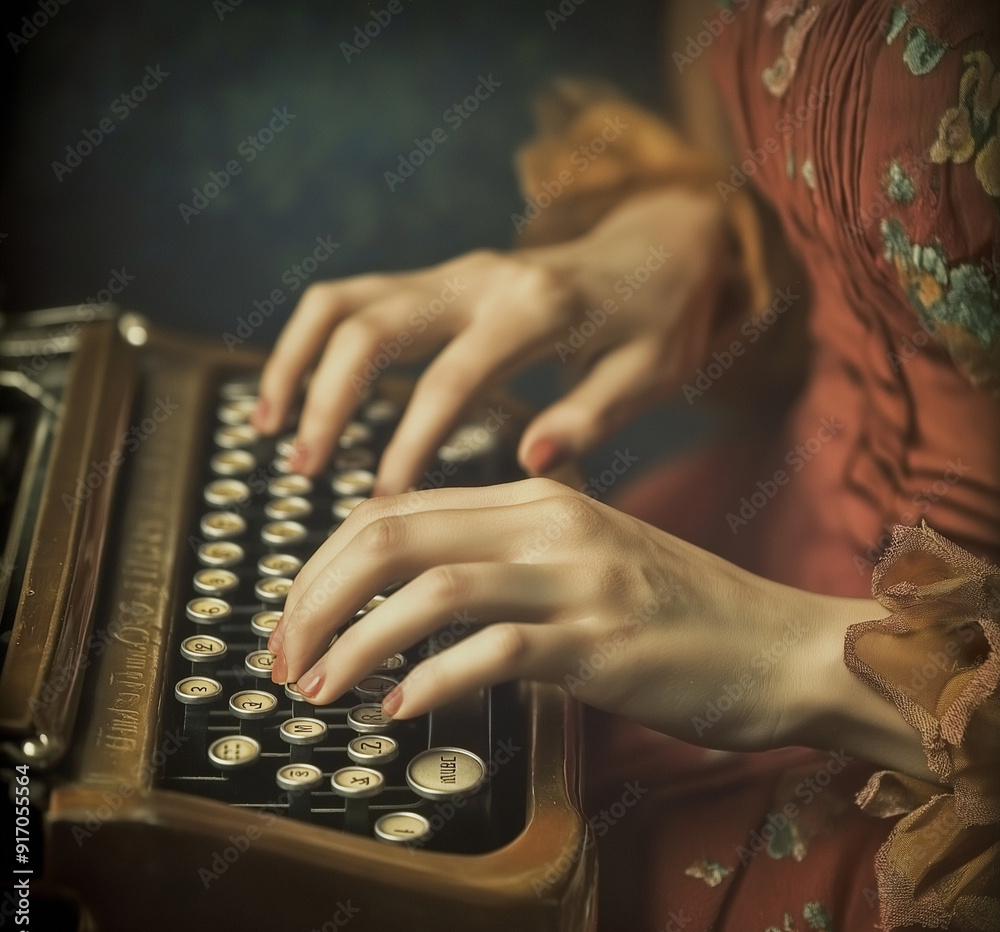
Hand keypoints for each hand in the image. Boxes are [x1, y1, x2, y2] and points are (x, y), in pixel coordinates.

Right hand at [253, 187, 735, 493]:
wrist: (657, 246)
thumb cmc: (657, 320)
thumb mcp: (649, 374)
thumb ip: (591, 414)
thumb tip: (530, 458)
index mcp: (536, 310)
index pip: (451, 380)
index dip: (409, 444)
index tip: (383, 500)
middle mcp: (481, 279)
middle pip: (372, 327)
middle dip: (328, 400)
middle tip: (304, 470)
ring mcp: (452, 271)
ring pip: (344, 300)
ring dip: (297, 362)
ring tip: (271, 430)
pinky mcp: (437, 277)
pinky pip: (352, 297)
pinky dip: (310, 340)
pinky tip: (293, 390)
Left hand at [266, 479, 929, 769]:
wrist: (782, 644)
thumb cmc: (679, 613)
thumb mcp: (585, 559)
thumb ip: (507, 559)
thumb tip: (415, 595)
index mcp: (537, 497)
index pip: (395, 508)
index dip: (324, 563)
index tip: (296, 617)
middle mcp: (551, 523)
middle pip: (392, 535)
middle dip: (315, 597)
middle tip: (284, 657)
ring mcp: (579, 579)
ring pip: (429, 590)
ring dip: (354, 642)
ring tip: (321, 689)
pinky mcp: (605, 642)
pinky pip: (494, 652)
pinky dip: (430, 680)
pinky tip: (398, 709)